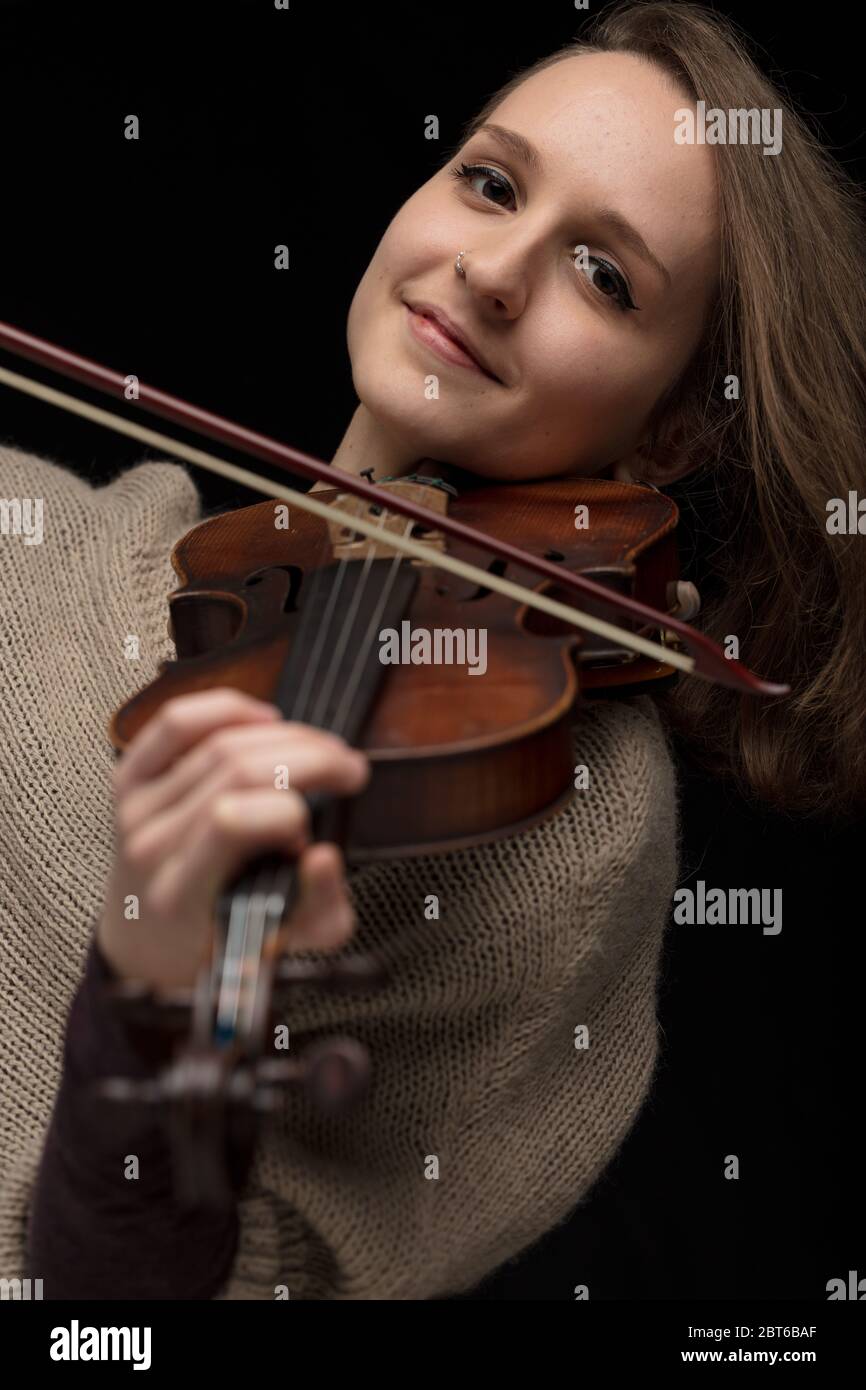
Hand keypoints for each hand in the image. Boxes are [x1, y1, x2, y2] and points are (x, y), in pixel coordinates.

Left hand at [97, 688, 369, 991]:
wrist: (151, 943)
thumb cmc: (218, 942)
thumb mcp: (283, 947)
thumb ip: (317, 909)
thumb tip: (324, 855)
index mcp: (179, 893)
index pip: (231, 821)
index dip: (290, 813)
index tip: (320, 831)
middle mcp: (149, 844)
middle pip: (234, 769)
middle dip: (309, 757)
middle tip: (348, 768)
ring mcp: (134, 808)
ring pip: (218, 741)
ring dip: (287, 735)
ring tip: (321, 751)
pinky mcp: (128, 779)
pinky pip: (176, 721)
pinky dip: (227, 708)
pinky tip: (265, 720)